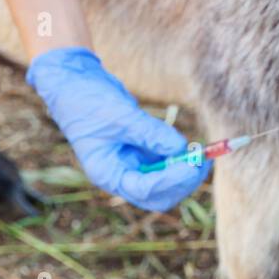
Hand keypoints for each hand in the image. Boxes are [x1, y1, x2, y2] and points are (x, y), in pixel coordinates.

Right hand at [26, 47, 208, 210]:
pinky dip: (181, 158)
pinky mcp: (140, 152)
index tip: (192, 162)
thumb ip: (152, 134)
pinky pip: (166, 164)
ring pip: (166, 182)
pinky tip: (193, 146)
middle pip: (159, 195)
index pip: (145, 189)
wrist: (75, 83)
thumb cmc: (88, 100)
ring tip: (203, 151)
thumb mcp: (121, 115)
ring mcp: (131, 165)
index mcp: (107, 173)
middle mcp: (120, 175)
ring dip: (186, 171)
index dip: (171, 179)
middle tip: (203, 160)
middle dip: (183, 181)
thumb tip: (182, 149)